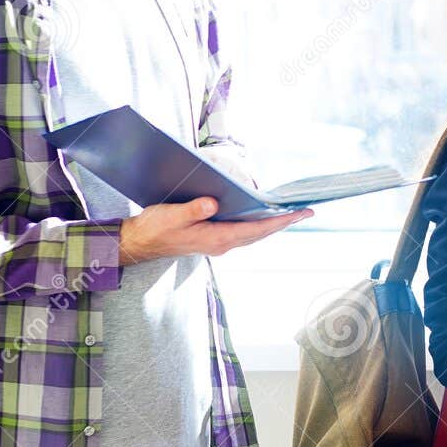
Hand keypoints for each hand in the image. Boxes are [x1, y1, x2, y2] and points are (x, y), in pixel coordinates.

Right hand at [118, 197, 312, 264]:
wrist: (140, 243)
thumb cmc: (154, 229)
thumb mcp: (171, 216)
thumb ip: (192, 210)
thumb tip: (213, 203)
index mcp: (216, 238)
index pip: (256, 230)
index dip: (280, 221)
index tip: (300, 214)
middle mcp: (222, 243)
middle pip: (260, 233)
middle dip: (283, 222)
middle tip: (306, 212)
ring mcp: (218, 242)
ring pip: (253, 233)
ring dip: (272, 224)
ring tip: (292, 213)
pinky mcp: (213, 238)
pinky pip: (243, 231)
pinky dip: (257, 223)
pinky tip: (263, 215)